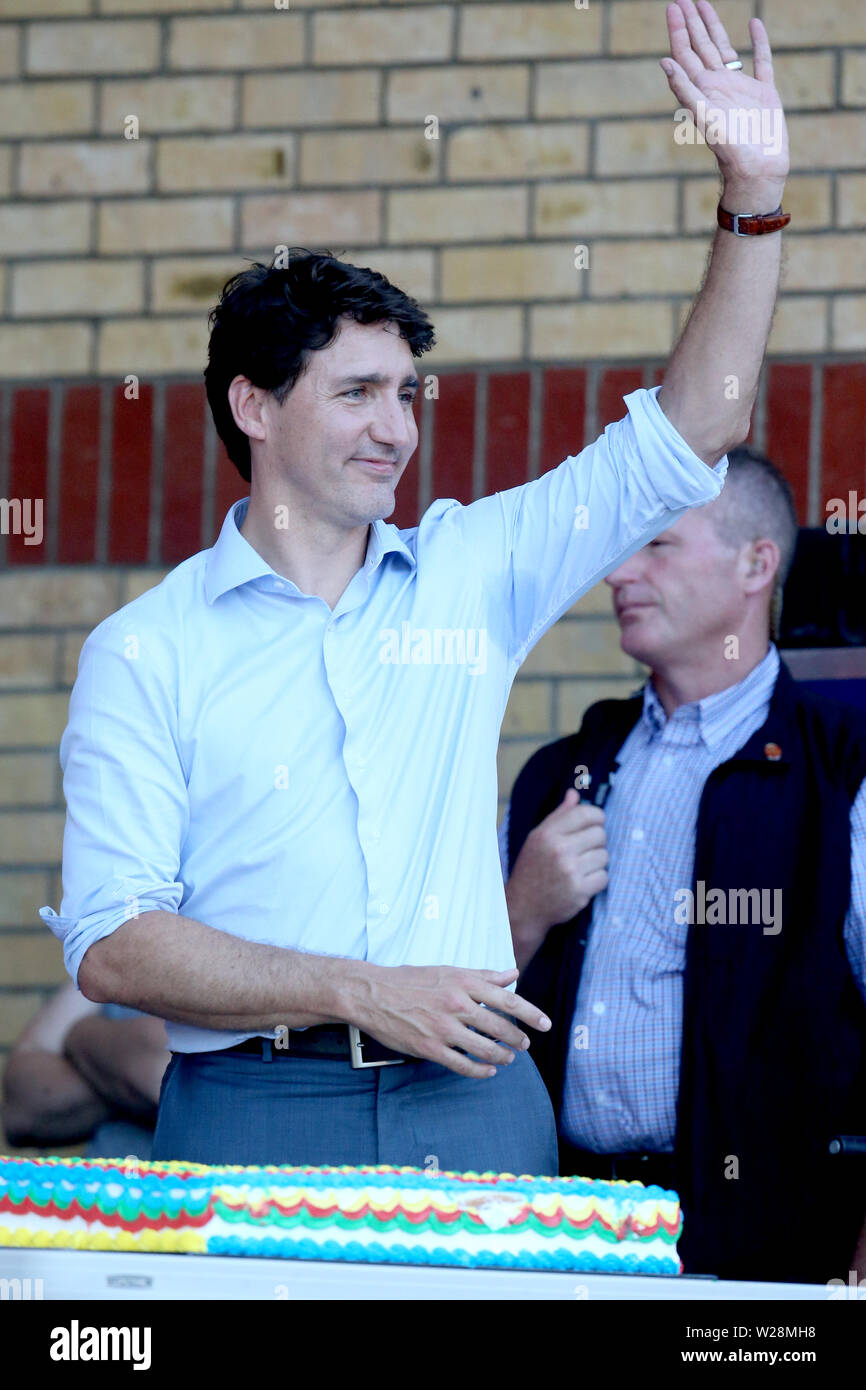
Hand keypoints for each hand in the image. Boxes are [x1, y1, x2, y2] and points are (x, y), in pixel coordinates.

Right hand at [351, 964, 551, 1079]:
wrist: (373, 993)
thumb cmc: (410, 980)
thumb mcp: (448, 970)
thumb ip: (482, 975)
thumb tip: (511, 973)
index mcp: (463, 982)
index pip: (507, 998)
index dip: (530, 1013)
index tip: (545, 1024)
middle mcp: (456, 1004)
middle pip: (499, 1026)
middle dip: (517, 1039)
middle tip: (525, 1044)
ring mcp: (443, 1028)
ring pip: (484, 1048)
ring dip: (502, 1057)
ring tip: (509, 1058)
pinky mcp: (430, 1047)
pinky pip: (462, 1064)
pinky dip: (480, 1070)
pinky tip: (488, 1071)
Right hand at [506, 789, 608, 945]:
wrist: (523, 906)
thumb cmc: (532, 868)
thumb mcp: (538, 838)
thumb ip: (559, 816)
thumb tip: (574, 793)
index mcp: (548, 833)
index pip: (586, 814)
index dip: (596, 817)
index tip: (594, 824)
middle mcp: (559, 850)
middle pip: (600, 834)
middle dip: (596, 842)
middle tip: (584, 850)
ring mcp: (570, 871)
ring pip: (605, 856)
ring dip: (597, 862)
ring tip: (582, 867)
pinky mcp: (579, 891)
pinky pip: (604, 877)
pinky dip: (597, 880)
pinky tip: (583, 881)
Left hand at [660, 1, 788, 206]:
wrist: (756, 169)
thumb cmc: (728, 148)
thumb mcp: (703, 116)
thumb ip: (685, 89)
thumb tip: (664, 62)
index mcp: (702, 89)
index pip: (685, 53)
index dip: (678, 30)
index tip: (673, 6)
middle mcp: (718, 85)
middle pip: (700, 47)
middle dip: (691, 23)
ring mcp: (740, 88)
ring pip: (725, 49)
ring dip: (714, 28)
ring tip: (705, 5)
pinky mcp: (763, 92)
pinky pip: (761, 61)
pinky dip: (758, 42)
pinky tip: (754, 25)